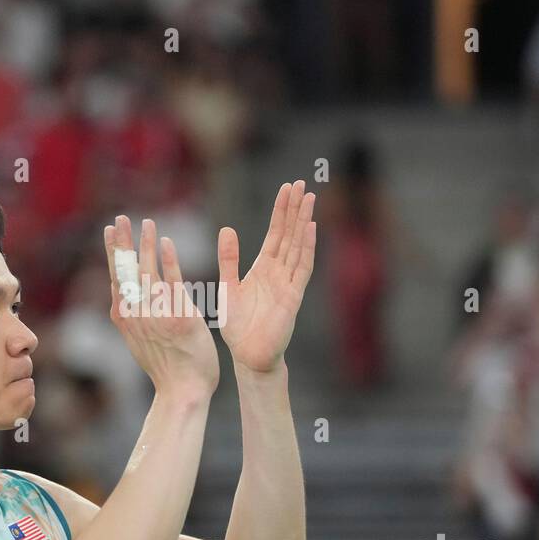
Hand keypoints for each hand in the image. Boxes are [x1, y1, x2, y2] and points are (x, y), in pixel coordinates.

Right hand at [104, 214, 218, 397]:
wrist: (182, 392)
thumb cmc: (164, 367)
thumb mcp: (137, 341)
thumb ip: (129, 318)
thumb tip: (118, 301)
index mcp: (125, 317)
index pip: (116, 276)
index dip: (113, 252)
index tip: (110, 231)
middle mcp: (136, 314)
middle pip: (125, 270)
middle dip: (121, 242)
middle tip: (120, 219)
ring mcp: (156, 316)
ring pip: (147, 272)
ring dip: (145, 244)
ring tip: (146, 223)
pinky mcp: (179, 318)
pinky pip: (172, 283)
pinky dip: (168, 260)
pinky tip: (165, 241)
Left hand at [217, 180, 316, 372]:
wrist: (249, 355)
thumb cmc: (238, 326)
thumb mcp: (228, 286)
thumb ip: (229, 258)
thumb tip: (227, 229)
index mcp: (264, 268)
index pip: (276, 233)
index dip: (281, 211)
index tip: (287, 188)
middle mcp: (280, 272)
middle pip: (290, 234)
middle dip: (296, 210)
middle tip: (302, 184)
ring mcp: (289, 283)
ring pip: (298, 246)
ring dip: (303, 222)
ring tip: (309, 198)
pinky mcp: (293, 296)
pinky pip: (302, 268)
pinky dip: (307, 248)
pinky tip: (311, 229)